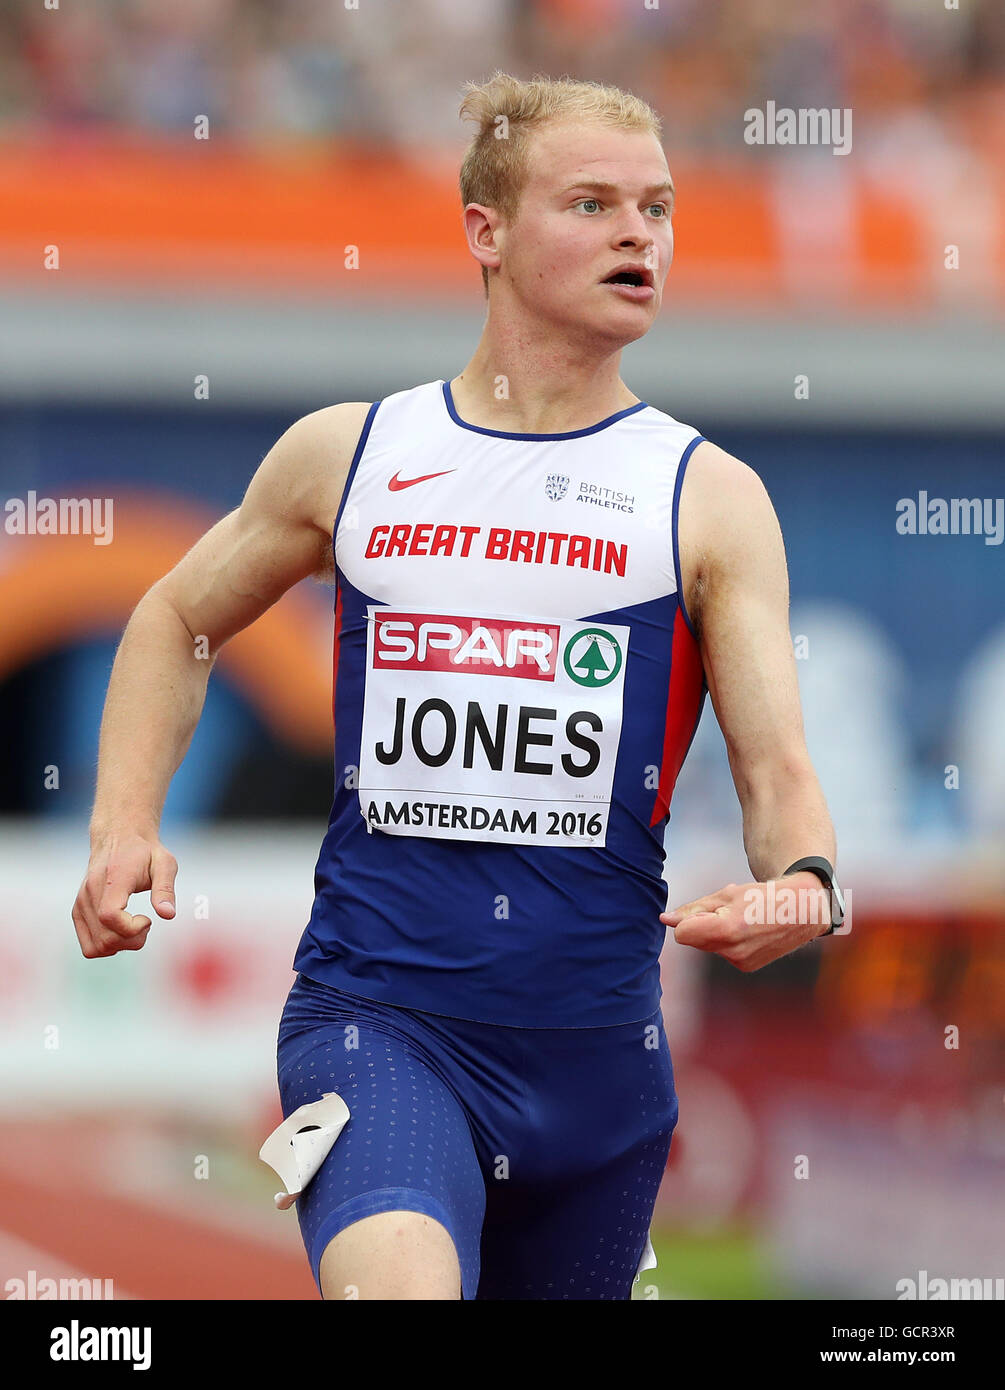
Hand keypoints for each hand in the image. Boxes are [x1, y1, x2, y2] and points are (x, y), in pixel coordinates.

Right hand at [72, 831, 177, 958]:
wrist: (118, 838)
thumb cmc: (145, 852)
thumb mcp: (164, 863)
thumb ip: (165, 888)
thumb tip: (168, 915)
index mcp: (112, 878)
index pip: (109, 915)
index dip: (131, 928)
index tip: (148, 919)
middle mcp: (90, 892)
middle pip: (104, 938)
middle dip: (132, 940)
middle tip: (146, 923)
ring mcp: (81, 903)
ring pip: (95, 947)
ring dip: (121, 946)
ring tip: (134, 927)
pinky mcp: (78, 911)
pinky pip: (89, 946)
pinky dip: (107, 946)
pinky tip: (122, 931)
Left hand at [660, 874, 830, 971]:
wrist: (801, 910)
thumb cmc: (762, 896)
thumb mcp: (726, 894)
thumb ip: (693, 909)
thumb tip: (665, 919)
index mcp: (726, 930)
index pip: (682, 933)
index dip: (689, 919)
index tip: (706, 910)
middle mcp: (733, 952)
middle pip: (694, 940)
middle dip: (702, 925)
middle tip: (729, 910)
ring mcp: (741, 963)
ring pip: (708, 946)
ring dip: (716, 932)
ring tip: (741, 918)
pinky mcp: (747, 967)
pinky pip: (723, 952)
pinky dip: (729, 941)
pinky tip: (749, 930)